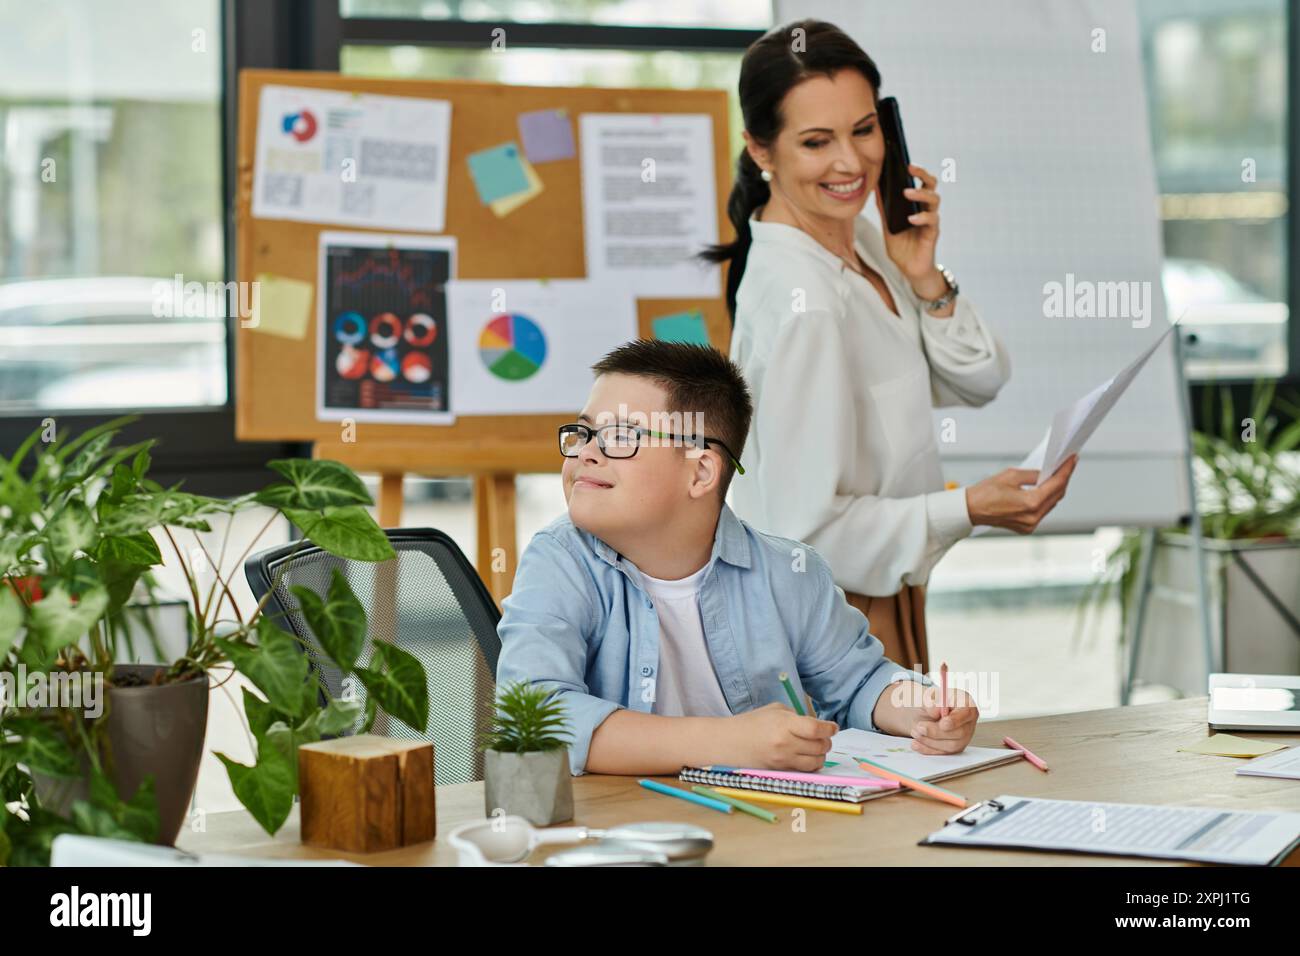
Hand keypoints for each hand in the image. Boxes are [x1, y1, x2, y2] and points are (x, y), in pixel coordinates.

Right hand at [725, 702, 837, 770]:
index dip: (829, 729)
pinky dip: (810, 764)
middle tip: (824, 737)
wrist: (729, 742)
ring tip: (815, 748)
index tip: (833, 727)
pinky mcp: (781, 771)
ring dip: (821, 754)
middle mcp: (785, 744)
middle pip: (820, 746)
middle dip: (826, 741)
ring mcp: (783, 761)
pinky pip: (805, 770)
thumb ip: (797, 716)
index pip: (816, 729)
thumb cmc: (752, 723)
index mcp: (784, 725)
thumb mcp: (775, 710)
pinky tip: (806, 756)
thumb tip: (816, 726)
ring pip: (816, 761)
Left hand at [875, 162, 940, 280]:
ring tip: (906, 193)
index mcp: (916, 205)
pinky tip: (911, 218)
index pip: (920, 182)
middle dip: (922, 174)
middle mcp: (926, 209)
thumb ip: (884, 209)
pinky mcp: (932, 234)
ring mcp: (931, 221)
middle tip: (909, 168)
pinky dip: (922, 217)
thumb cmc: (901, 247)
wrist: (910, 270)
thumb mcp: (888, 226)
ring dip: (921, 194)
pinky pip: (932, 221)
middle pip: (931, 185)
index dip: (915, 171)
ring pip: (934, 200)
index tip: (904, 160)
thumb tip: (875, 189)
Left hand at [909, 683, 978, 754]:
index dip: (955, 720)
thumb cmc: (930, 702)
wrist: (924, 714)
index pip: (967, 712)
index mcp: (965, 703)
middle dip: (937, 732)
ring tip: (915, 732)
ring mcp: (963, 737)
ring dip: (930, 741)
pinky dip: (928, 749)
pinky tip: (916, 743)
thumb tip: (935, 710)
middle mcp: (967, 722)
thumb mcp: (927, 696)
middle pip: (960, 732)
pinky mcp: (954, 748)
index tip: (943, 723)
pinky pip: (944, 753)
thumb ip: (931, 701)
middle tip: (920, 727)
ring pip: (951, 745)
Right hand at [965, 455, 1077, 532]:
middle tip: (1067, 465)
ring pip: (1051, 504)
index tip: (1072, 460)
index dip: (1066, 470)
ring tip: (1058, 475)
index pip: (1056, 484)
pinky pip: (1043, 511)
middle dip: (1063, 479)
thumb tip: (1046, 474)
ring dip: (1056, 489)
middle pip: (1057, 495)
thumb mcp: (1011, 475)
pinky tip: (1047, 488)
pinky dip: (1046, 499)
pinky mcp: (1027, 527)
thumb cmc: (985, 493)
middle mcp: (1033, 517)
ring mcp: (1030, 524)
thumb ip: (1033, 474)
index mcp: (1030, 503)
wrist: (970, 509)